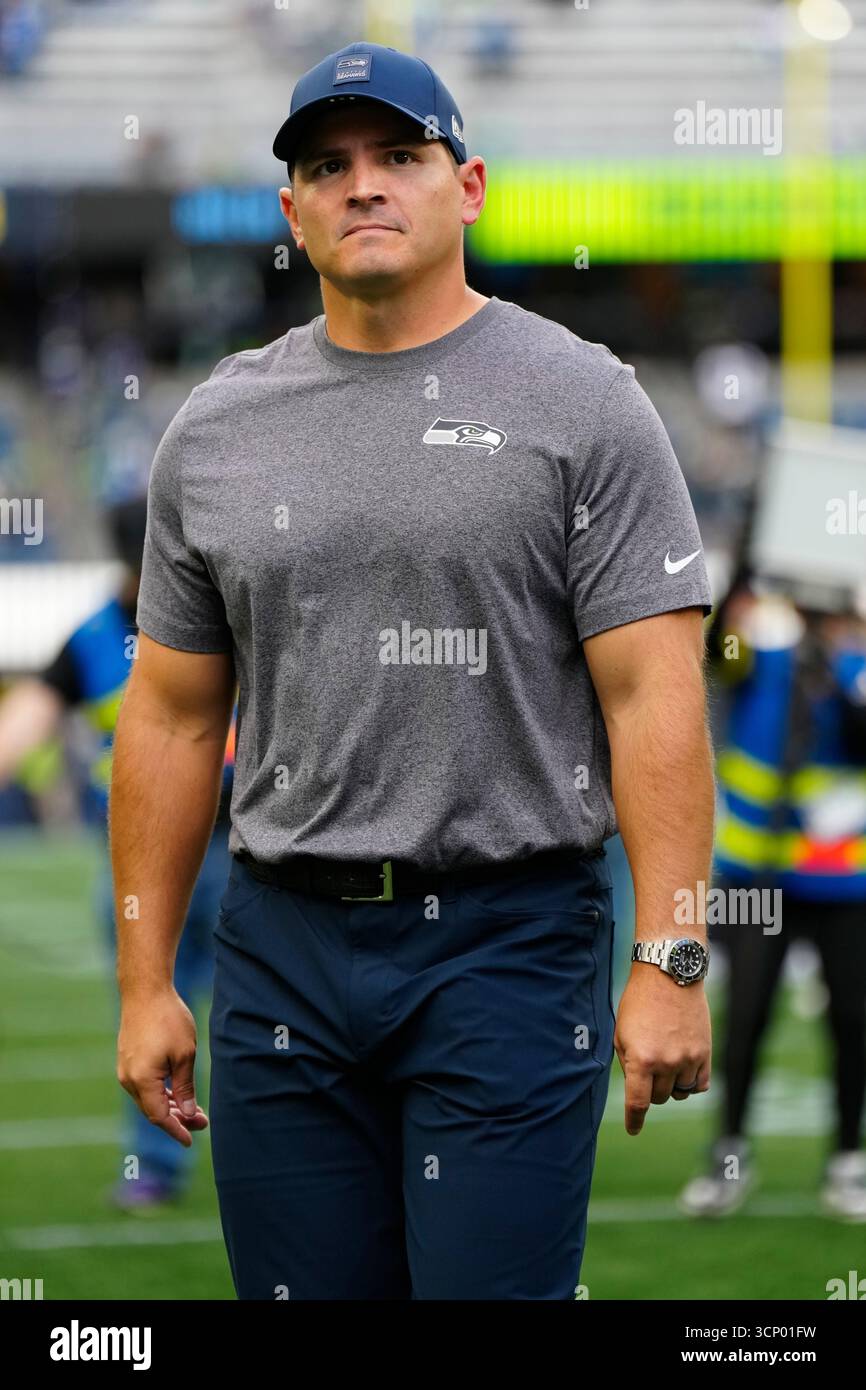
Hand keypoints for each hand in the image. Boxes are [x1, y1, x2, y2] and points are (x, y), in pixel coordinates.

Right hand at [116, 986, 208, 1146]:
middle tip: (203, 1122)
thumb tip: (189, 1114)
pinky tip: (178, 1093)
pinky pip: (145, 1085)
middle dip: (178, 1119)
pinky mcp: (128, 1061)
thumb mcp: (185, 1055)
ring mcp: (126, 1070)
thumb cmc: (168, 1020)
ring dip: (171, 1106)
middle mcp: (128, 1079)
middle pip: (153, 1110)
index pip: (159, 1117)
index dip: (176, 1130)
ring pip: (149, 1098)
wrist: (145, 991)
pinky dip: (161, 1092)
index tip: (191, 1141)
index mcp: (141, 1081)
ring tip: (194, 1110)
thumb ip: (186, 1087)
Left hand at [614, 960, 710, 1135]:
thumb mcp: (622, 1033)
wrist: (669, 976)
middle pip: (659, 1098)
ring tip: (665, 1061)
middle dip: (650, 1090)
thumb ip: (629, 1064)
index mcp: (641, 1059)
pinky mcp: (705, 1052)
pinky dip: (690, 1083)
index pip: (638, 1103)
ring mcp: (688, 1059)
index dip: (635, 1120)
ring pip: (680, 1093)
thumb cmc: (639, 1003)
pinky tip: (683, 1069)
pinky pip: (699, 1084)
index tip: (634, 1130)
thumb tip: (636, 1089)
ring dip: (670, 1085)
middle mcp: (666, 1063)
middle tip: (647, 1068)